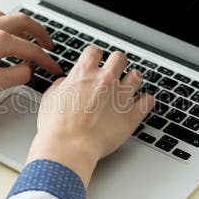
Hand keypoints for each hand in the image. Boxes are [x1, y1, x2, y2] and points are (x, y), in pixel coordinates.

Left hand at [0, 11, 63, 107]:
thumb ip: (17, 76)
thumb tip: (27, 69)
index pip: (32, 49)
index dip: (47, 60)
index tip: (54, 67)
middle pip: (25, 22)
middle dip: (41, 33)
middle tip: (49, 45)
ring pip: (8, 16)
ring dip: (23, 25)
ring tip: (29, 38)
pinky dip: (6, 24)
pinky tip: (4, 35)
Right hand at [27, 46, 154, 185]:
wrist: (69, 147)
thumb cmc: (57, 127)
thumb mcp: (51, 98)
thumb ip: (62, 85)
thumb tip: (67, 82)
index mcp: (84, 73)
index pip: (94, 51)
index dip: (95, 56)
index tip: (95, 62)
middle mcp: (105, 79)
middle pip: (119, 58)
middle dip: (117, 63)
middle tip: (115, 71)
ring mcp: (121, 96)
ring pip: (136, 76)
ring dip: (133, 79)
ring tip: (130, 85)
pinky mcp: (132, 115)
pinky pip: (148, 101)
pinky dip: (146, 101)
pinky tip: (142, 103)